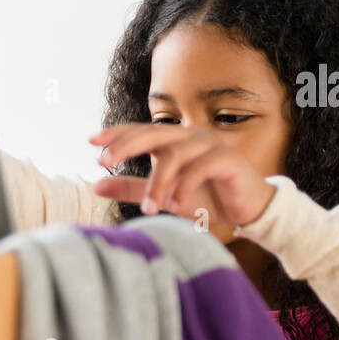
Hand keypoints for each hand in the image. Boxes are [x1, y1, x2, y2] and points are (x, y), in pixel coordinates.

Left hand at [89, 123, 276, 228]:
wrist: (247, 209)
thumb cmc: (205, 198)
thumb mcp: (163, 196)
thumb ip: (133, 189)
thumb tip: (96, 186)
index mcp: (172, 141)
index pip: (140, 131)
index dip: (116, 134)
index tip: (91, 142)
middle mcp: (189, 136)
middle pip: (153, 132)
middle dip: (126, 145)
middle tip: (104, 161)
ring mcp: (210, 144)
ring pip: (176, 154)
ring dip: (158, 181)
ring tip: (150, 207)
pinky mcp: (229, 158)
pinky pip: (202, 167)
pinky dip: (185, 186)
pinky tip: (175, 203)